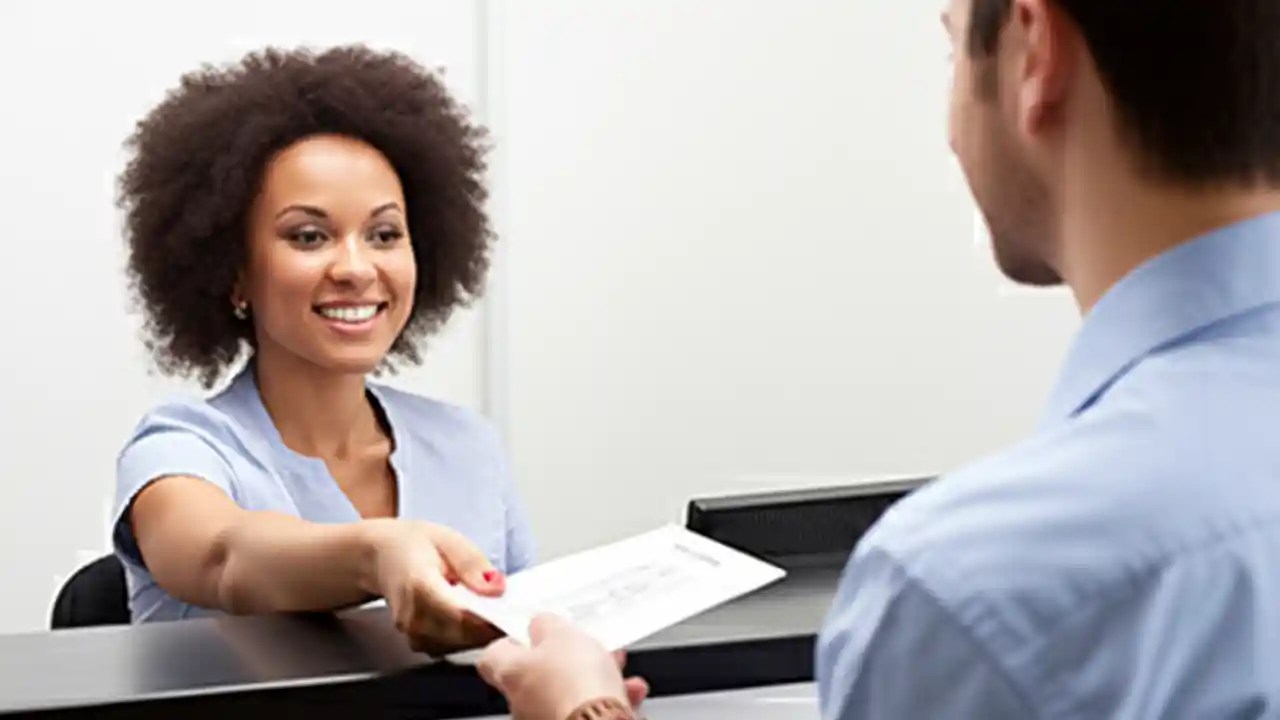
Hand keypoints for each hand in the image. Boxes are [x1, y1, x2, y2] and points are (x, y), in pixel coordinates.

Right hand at [363, 519, 505, 654]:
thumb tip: (497, 589)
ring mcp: (411, 631)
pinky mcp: (414, 640)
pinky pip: (448, 647)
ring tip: (492, 613)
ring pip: (457, 645)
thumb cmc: (413, 543)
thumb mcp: (448, 540)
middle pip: (461, 634)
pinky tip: (473, 620)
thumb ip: (472, 565)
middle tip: (511, 613)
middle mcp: (412, 615)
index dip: (488, 619)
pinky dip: (465, 637)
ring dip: (479, 634)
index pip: (459, 614)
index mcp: (420, 585)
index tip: (512, 614)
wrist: (379, 556)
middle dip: (489, 627)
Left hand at [478, 614, 649, 719]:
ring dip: (594, 677)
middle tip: (586, 645)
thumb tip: (540, 623)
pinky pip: (589, 711)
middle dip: (567, 657)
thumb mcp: (561, 633)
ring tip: (617, 666)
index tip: (529, 630)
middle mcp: (521, 701)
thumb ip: (546, 624)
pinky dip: (610, 699)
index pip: (494, 654)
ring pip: (569, 691)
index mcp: (510, 672)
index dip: (513, 639)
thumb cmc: (576, 684)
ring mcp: (544, 718)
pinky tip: (629, 691)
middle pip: (538, 672)